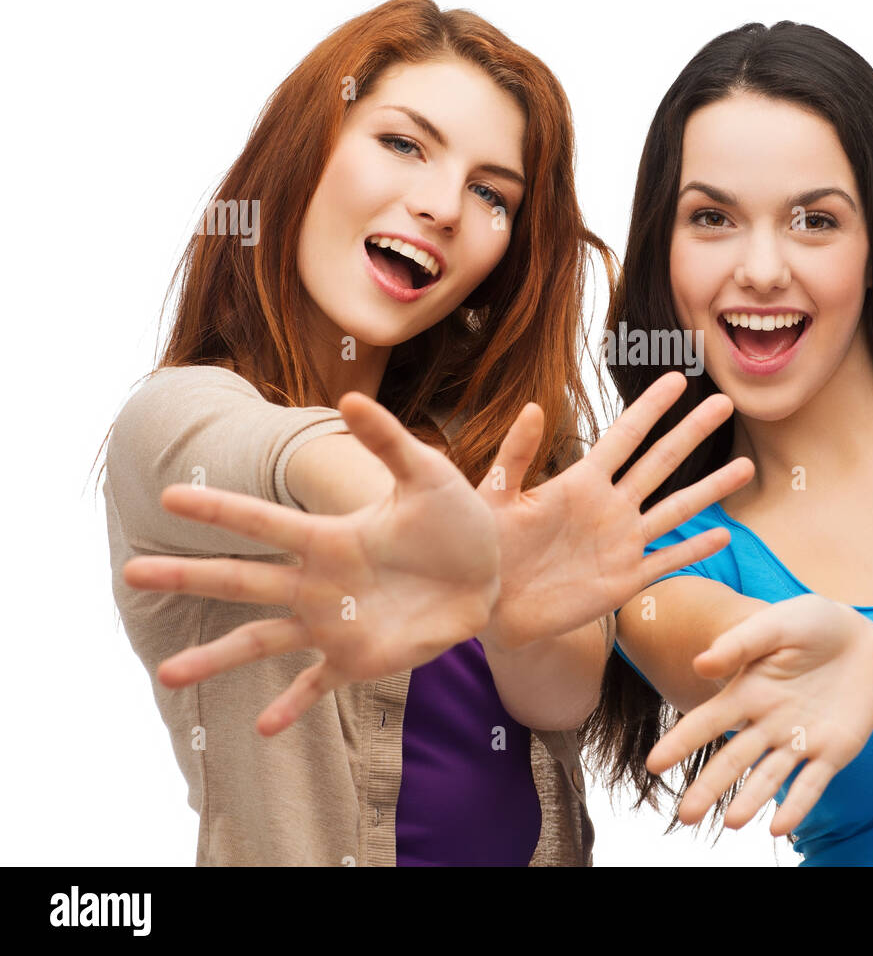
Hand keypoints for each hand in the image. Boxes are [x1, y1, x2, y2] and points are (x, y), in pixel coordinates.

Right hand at [122, 392, 499, 735]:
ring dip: (216, 656)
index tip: (171, 495)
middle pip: (242, 579)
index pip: (263, 522)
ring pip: (263, 641)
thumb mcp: (427, 475)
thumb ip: (388, 440)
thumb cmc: (455, 519)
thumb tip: (349, 395)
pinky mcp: (358, 659)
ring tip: (167, 674)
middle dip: (189, 575)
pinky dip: (290, 706)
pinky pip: (316, 685)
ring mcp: (333, 624)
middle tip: (132, 571)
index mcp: (330, 538)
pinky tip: (261, 729)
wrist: (490, 571)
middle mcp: (319, 582)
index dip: (219, 509)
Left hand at [476, 371, 753, 650]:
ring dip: (711, 488)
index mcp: (580, 483)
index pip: (624, 436)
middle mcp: (609, 507)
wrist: (487, 605)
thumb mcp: (495, 498)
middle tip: (725, 402)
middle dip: (692, 432)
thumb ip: (515, 456)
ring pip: (677, 509)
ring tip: (746, 467)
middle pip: (661, 462)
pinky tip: (723, 536)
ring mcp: (622, 543)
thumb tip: (532, 406)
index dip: (651, 408)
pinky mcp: (625, 580)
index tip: (677, 378)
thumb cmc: (484, 548)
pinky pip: (668, 561)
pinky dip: (696, 550)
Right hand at [645, 593, 872, 836]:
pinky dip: (797, 805)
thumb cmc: (810, 622)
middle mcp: (768, 723)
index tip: (654, 765)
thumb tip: (701, 664)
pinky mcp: (834, 751)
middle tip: (685, 816)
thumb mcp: (774, 625)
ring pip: (769, 777)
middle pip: (732, 760)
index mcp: (747, 693)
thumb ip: (739, 644)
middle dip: (709, 787)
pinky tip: (780, 827)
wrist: (860, 635)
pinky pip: (813, 783)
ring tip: (732, 822)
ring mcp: (800, 740)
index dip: (681, 743)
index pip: (707, 722)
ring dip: (751, 800)